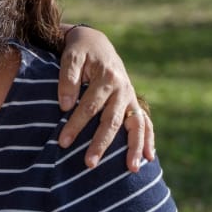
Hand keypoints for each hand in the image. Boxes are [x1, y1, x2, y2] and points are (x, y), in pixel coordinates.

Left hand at [56, 24, 154, 170]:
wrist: (96, 43)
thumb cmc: (80, 52)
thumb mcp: (71, 57)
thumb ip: (68, 79)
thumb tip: (65, 105)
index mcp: (107, 78)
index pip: (90, 106)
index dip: (76, 124)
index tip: (62, 141)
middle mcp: (123, 90)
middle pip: (113, 121)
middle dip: (101, 144)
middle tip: (89, 164)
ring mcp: (131, 98)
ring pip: (136, 125)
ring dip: (134, 147)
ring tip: (132, 169)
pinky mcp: (133, 104)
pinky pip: (145, 123)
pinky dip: (148, 140)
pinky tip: (149, 158)